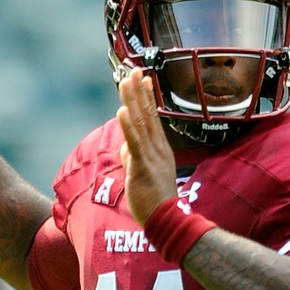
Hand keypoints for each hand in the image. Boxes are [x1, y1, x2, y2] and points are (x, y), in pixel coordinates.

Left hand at [116, 69, 180, 226]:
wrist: (166, 220)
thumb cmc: (155, 201)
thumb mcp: (143, 174)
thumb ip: (133, 158)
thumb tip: (124, 148)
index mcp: (160, 149)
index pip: (153, 118)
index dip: (147, 97)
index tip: (144, 78)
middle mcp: (158, 148)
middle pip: (147, 114)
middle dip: (139, 91)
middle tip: (133, 70)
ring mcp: (152, 156)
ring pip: (140, 123)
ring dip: (132, 101)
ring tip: (125, 82)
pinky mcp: (143, 167)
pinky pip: (135, 143)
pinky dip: (128, 126)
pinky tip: (123, 110)